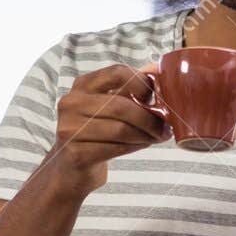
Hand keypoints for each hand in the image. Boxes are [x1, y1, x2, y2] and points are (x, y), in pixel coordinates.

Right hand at [43, 63, 169, 198]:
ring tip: (157, 137)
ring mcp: (70, 129)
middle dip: (149, 118)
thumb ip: (130, 88)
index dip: (141, 83)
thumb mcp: (109, 104)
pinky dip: (135, 147)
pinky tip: (141, 145)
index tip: (155, 97)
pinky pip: (115, 148)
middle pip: (121, 106)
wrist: (70, 166)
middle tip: (165, 127)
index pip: (117, 72)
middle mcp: (72, 103)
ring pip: (121, 129)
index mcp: (83, 85)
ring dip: (146, 134)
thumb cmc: (96, 131)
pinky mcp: (76, 153)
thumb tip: (156, 68)